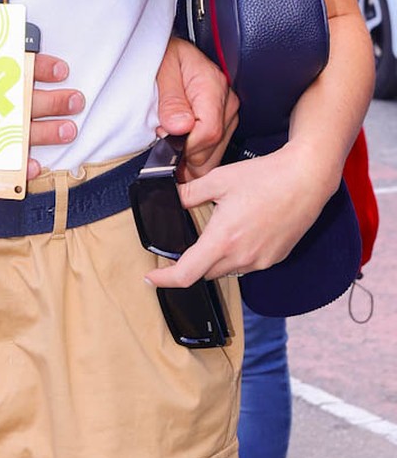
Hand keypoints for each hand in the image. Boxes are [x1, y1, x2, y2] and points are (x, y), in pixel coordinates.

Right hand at [0, 0, 85, 181]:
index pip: (0, 65)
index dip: (33, 66)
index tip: (56, 66)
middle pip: (7, 101)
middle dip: (46, 101)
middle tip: (74, 99)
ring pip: (0, 135)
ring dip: (38, 134)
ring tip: (66, 132)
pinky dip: (7, 169)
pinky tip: (31, 169)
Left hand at [143, 143, 334, 288]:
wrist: (307, 178)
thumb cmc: (265, 177)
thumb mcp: (218, 180)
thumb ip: (189, 194)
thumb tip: (170, 198)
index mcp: (223, 240)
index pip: (186, 274)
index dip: (165, 280)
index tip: (151, 278)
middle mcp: (242, 257)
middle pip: (204, 273)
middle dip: (190, 264)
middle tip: (182, 247)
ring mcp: (261, 261)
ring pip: (226, 271)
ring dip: (214, 259)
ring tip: (216, 233)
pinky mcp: (275, 258)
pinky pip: (246, 265)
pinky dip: (235, 256)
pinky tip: (239, 233)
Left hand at [154, 37, 238, 179]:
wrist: (168, 49)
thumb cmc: (162, 55)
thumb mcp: (160, 69)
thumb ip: (170, 100)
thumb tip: (180, 127)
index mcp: (212, 85)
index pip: (209, 132)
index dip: (186, 146)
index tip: (166, 144)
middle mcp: (225, 99)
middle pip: (214, 145)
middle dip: (188, 155)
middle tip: (165, 148)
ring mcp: (227, 110)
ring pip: (216, 150)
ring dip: (193, 157)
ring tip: (173, 148)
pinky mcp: (223, 118)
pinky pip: (215, 146)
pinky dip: (198, 154)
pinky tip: (184, 152)